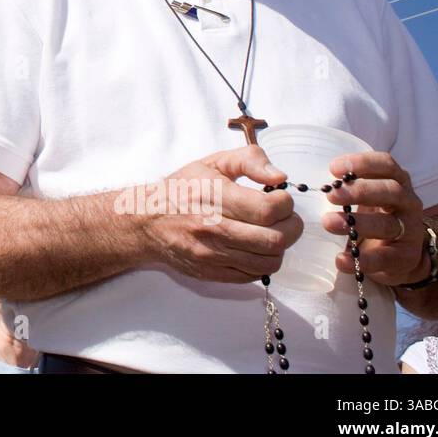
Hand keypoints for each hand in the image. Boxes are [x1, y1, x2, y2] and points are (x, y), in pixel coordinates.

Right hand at [144, 145, 304, 283]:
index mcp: (213, 196)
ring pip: (268, 262)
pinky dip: (262, 262)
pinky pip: (253, 276)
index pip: (268, 209)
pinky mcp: (210, 273)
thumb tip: (279, 178)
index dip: (285, 203)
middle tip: (286, 218)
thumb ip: (250, 160)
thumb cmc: (182, 189)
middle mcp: (211, 228)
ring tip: (271, 232)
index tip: (280, 198)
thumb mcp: (213, 162)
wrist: (147, 220)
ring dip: (279, 247)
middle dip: (291, 228)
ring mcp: (210, 254)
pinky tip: (255, 247)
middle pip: (273, 240)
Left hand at [322, 151, 427, 285]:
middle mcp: (408, 202)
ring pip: (387, 224)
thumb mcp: (366, 198)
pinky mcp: (405, 257)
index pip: (386, 165)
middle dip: (360, 191)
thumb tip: (310, 185)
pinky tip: (340, 260)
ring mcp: (410, 230)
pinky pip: (385, 258)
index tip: (334, 168)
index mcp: (397, 182)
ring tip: (328, 223)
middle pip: (390, 191)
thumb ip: (347, 189)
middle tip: (330, 195)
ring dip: (357, 223)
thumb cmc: (375, 216)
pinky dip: (362, 260)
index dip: (363, 163)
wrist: (401, 255)